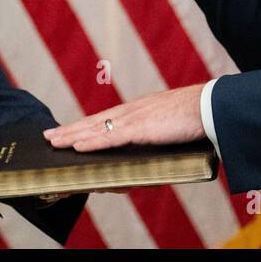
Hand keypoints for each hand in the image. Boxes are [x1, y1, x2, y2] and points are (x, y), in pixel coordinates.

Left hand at [42, 84, 205, 152]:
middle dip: (70, 130)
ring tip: (54, 141)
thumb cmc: (194, 118)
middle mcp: (132, 112)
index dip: (84, 125)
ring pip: (96, 129)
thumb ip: (153, 138)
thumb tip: (142, 154)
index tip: (68, 130)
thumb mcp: (168, 129)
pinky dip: (91, 142)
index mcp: (138, 111)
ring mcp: (134, 119)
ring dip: (72, 135)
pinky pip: (110, 137)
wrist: (211, 107)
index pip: (104, 120)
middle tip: (49, 136)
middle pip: (94, 122)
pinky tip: (76, 145)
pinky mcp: (140, 129)